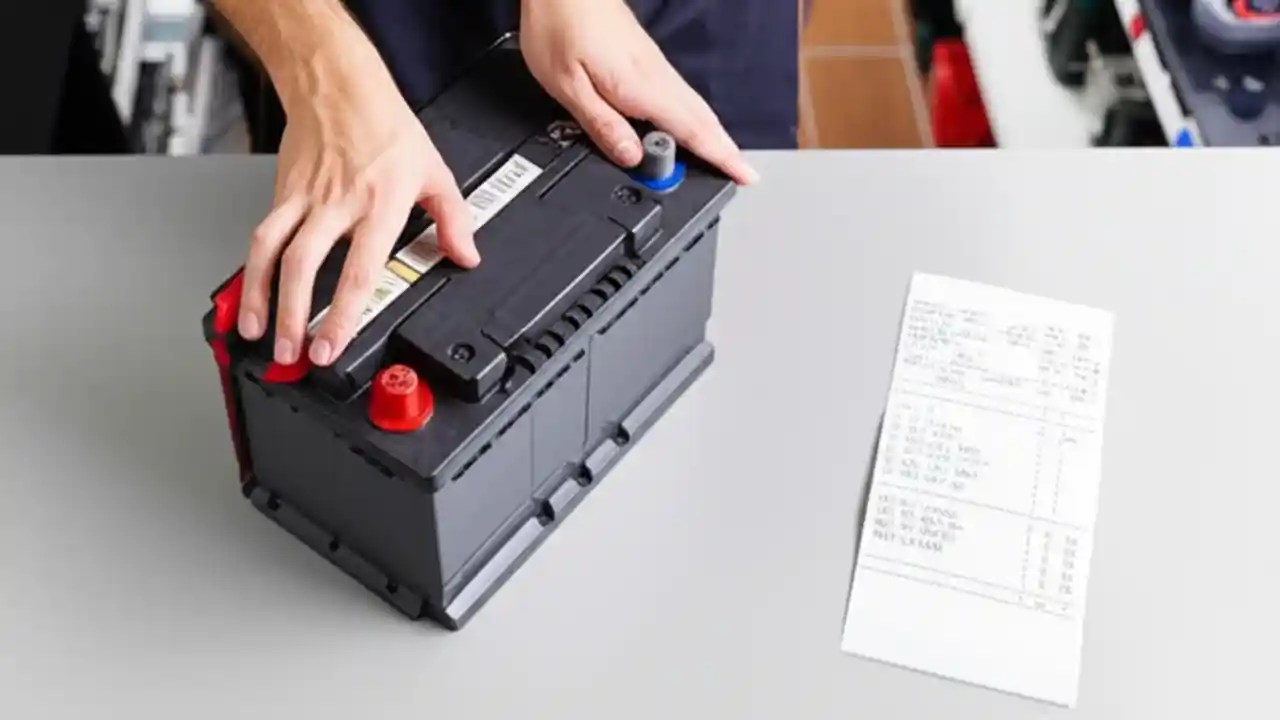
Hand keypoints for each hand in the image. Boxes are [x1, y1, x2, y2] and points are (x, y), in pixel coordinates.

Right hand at [236, 43, 475, 367]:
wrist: (339, 83)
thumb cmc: (385, 125)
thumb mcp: (434, 172)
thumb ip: (453, 220)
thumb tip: (466, 256)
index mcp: (380, 205)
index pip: (359, 270)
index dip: (343, 314)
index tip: (331, 346)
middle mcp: (338, 204)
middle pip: (305, 265)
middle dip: (293, 316)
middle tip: (291, 354)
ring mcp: (304, 198)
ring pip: (272, 252)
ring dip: (260, 297)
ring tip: (255, 334)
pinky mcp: (282, 191)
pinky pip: (261, 234)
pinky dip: (251, 270)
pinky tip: (248, 295)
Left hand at [519, 0, 758, 184]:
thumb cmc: (560, 27)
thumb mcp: (568, 87)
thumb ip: (602, 125)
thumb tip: (630, 158)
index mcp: (641, 87)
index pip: (693, 130)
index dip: (721, 156)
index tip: (746, 175)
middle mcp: (656, 76)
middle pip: (702, 120)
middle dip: (726, 149)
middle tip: (746, 175)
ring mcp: (653, 66)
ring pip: (694, 107)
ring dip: (713, 134)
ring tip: (726, 159)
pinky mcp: (644, 59)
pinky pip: (680, 95)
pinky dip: (695, 116)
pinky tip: (691, 127)